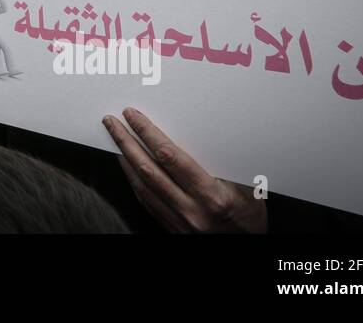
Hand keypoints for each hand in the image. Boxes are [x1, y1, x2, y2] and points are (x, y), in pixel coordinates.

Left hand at [103, 107, 265, 232]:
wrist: (251, 247)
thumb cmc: (251, 215)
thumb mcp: (246, 186)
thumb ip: (218, 162)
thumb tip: (193, 132)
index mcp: (212, 196)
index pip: (170, 156)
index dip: (148, 133)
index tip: (133, 115)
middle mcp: (192, 210)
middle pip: (148, 169)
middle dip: (126, 142)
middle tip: (111, 122)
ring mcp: (179, 221)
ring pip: (142, 186)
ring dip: (125, 160)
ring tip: (115, 139)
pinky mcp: (172, 228)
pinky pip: (146, 201)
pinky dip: (133, 181)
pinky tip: (128, 167)